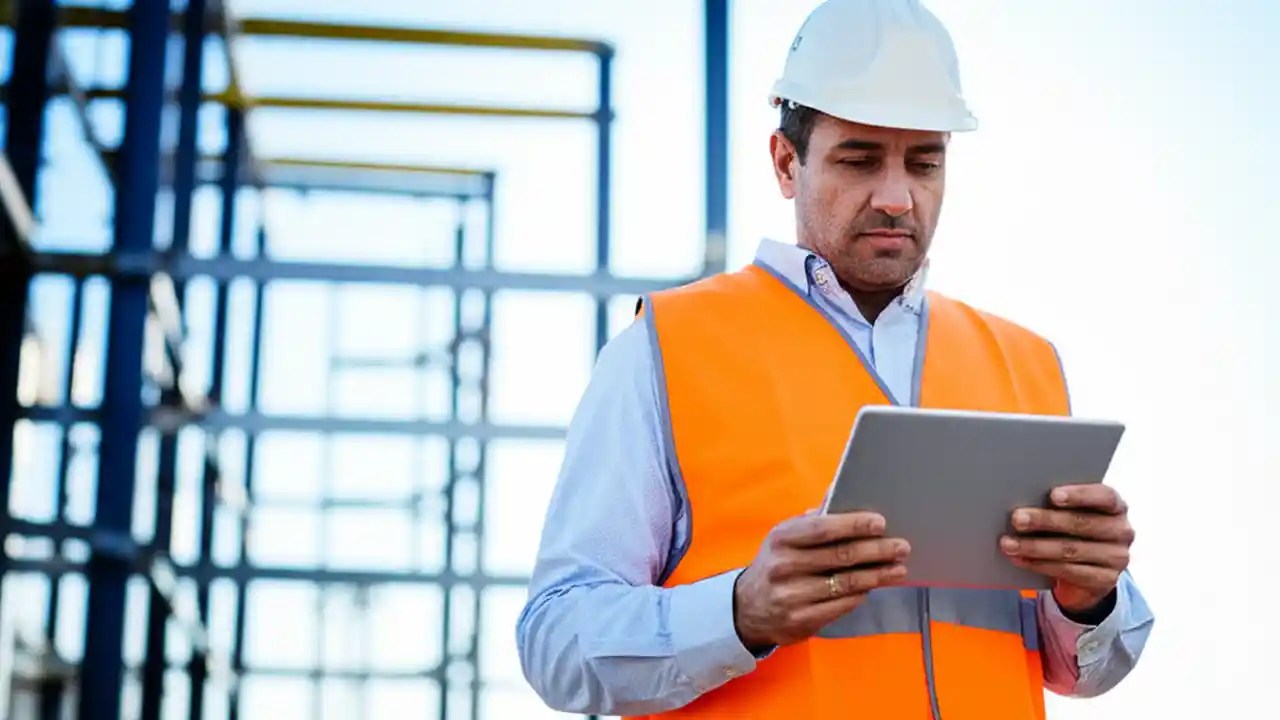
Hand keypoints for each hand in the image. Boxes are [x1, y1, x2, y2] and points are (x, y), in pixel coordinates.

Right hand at [733, 511, 909, 650]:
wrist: (747, 608)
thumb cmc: (776, 564)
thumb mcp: (785, 537)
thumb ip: (813, 518)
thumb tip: (838, 488)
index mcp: (781, 539)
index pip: (822, 528)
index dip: (853, 524)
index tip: (880, 523)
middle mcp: (784, 566)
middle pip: (840, 556)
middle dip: (876, 551)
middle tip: (902, 547)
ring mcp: (792, 596)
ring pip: (845, 583)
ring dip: (877, 575)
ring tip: (898, 569)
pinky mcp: (802, 620)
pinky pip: (841, 606)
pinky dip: (861, 595)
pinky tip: (874, 587)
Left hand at [1000, 484, 1134, 615]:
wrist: (1087, 572)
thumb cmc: (1075, 531)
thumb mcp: (1073, 514)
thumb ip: (1059, 504)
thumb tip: (1022, 495)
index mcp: (1117, 507)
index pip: (1105, 496)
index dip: (1080, 495)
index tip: (1053, 495)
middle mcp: (1122, 531)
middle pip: (1082, 524)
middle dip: (1045, 521)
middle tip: (1017, 518)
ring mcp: (1116, 558)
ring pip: (1071, 550)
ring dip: (1035, 546)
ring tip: (1008, 543)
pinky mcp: (1105, 581)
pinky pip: (1068, 572)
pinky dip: (1039, 564)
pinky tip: (1020, 559)